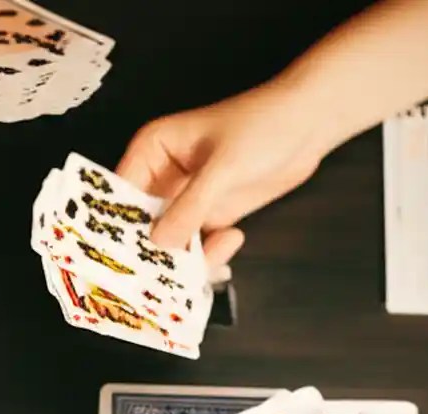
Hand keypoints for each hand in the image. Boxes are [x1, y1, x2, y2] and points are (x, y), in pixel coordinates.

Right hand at [116, 80, 337, 264]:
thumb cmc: (262, 127)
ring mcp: (186, 199)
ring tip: (212, 260)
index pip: (120, 194)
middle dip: (154, 250)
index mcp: (152, 151)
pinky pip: (197, 245)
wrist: (308, 124)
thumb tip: (158, 243)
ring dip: (186, 258)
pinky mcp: (211, 214)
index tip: (124, 258)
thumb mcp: (222, 166)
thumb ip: (190, 206)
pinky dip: (209, 255)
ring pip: (170, 241)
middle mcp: (161, 177)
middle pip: (141, 224)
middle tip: (167, 275)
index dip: (118, 226)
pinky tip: (232, 240)